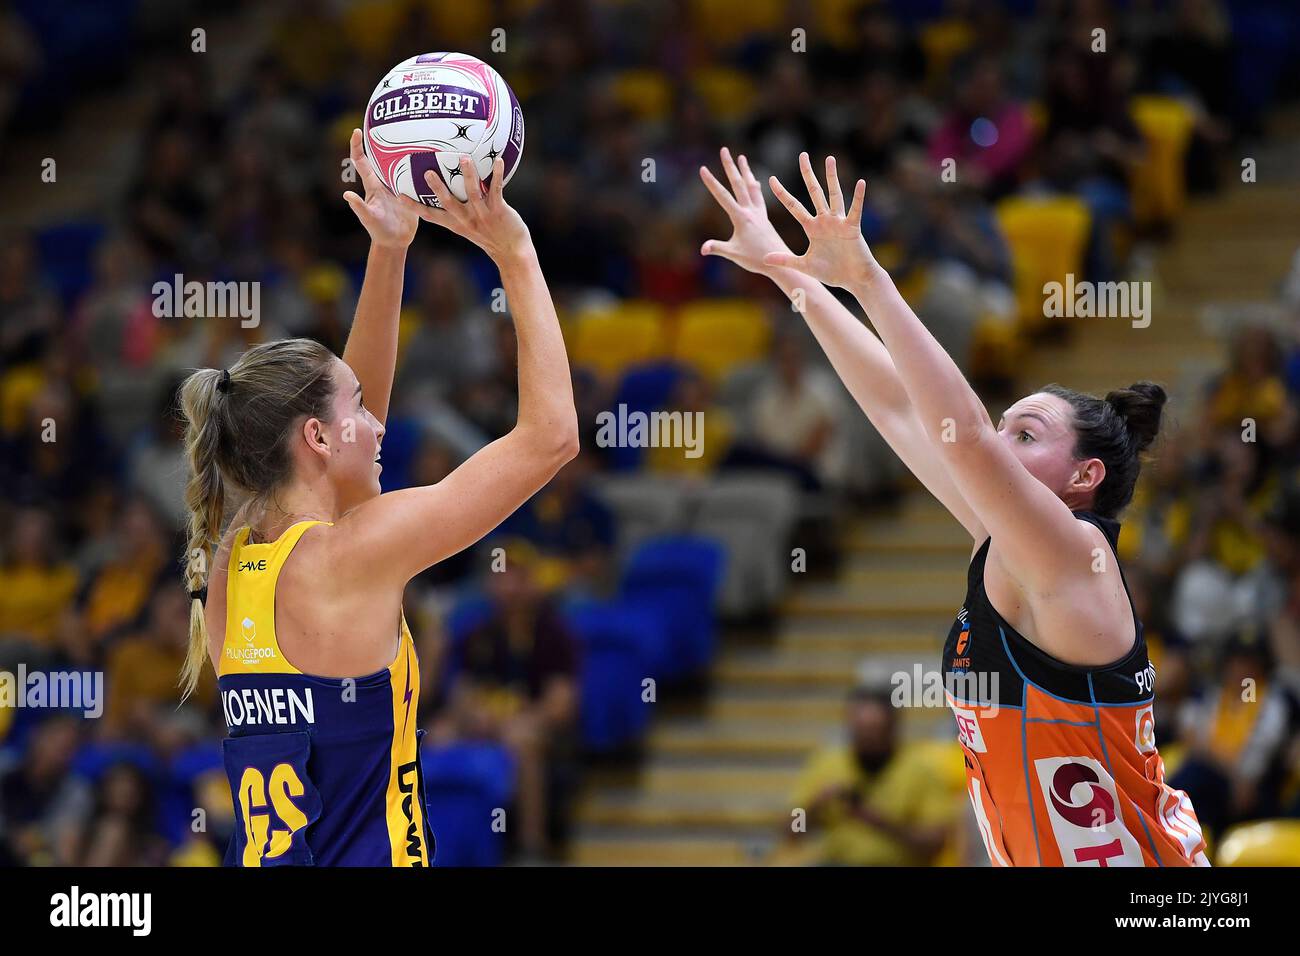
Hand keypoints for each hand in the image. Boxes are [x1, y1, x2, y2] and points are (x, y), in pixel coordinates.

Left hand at [343, 129, 423, 249]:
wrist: (395, 241)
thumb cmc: (380, 231)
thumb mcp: (370, 219)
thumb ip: (360, 208)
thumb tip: (347, 196)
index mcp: (373, 185)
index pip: (362, 161)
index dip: (357, 146)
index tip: (357, 131)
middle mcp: (384, 181)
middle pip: (381, 156)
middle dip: (381, 139)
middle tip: (387, 121)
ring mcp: (398, 185)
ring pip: (400, 163)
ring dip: (403, 149)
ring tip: (410, 132)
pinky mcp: (411, 191)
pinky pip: (414, 175)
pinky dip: (419, 166)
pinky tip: (428, 156)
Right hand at [418, 156, 531, 264]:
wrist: (512, 252)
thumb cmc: (491, 236)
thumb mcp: (469, 226)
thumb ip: (459, 211)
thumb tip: (449, 191)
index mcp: (456, 224)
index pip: (431, 216)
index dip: (414, 207)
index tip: (399, 195)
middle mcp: (466, 219)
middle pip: (448, 203)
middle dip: (437, 188)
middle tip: (427, 173)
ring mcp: (482, 215)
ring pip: (472, 193)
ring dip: (468, 175)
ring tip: (464, 158)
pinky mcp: (498, 211)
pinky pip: (496, 189)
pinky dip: (497, 175)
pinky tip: (499, 160)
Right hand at [698, 147, 789, 275]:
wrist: (780, 262)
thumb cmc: (756, 260)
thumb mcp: (734, 254)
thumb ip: (718, 248)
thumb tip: (703, 249)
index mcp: (742, 217)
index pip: (723, 196)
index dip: (711, 183)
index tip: (703, 168)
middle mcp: (751, 211)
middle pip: (738, 184)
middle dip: (729, 167)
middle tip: (724, 150)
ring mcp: (758, 213)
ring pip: (750, 186)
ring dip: (745, 171)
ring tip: (741, 157)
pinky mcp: (763, 217)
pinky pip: (759, 197)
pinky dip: (755, 187)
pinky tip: (755, 181)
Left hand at [763, 152, 881, 289]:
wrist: (853, 279)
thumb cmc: (832, 272)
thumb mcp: (804, 266)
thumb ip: (785, 260)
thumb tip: (765, 259)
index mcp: (811, 227)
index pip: (794, 206)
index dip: (783, 194)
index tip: (771, 179)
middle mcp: (824, 220)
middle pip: (813, 192)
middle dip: (807, 174)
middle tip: (802, 155)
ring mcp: (838, 222)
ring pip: (833, 195)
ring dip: (832, 177)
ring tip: (829, 159)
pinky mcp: (852, 227)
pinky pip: (855, 210)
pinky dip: (858, 197)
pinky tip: (861, 183)